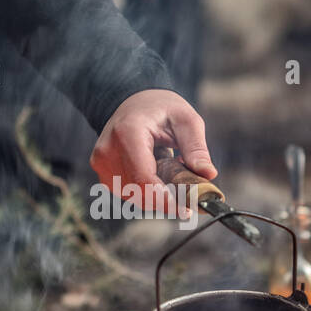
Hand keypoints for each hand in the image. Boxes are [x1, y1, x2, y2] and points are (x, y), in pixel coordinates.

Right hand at [90, 89, 216, 215]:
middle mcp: (108, 151)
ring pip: (134, 197)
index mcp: (127, 133)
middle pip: (139, 193)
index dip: (166, 200)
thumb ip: (196, 148)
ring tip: (167, 170)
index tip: (187, 209)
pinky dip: (145, 190)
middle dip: (166, 199)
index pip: (144, 180)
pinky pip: (127, 193)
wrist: (133, 101)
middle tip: (188, 192)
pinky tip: (154, 172)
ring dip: (156, 194)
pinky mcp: (102, 172)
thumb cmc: (159, 108)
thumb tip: (208, 174)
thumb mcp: (186, 120)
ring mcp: (102, 163)